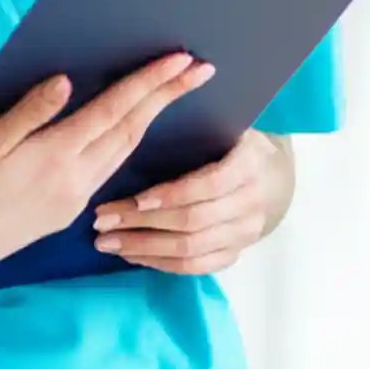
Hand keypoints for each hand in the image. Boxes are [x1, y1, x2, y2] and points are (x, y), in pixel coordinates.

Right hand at [0, 52, 216, 285]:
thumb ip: (30, 112)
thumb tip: (68, 82)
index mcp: (55, 155)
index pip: (113, 110)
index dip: (148, 83)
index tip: (179, 61)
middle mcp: (76, 178)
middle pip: (132, 130)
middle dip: (167, 97)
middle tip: (200, 70)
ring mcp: (77, 197)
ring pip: (125, 151)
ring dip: (152, 119)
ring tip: (174, 94)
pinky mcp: (70, 209)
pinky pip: (110, 169)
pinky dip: (128, 142)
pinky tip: (131, 130)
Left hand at [91, 129, 288, 274]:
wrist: (267, 176)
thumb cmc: (227, 143)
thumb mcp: (220, 125)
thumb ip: (193, 122)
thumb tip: (145, 101)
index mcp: (249, 162)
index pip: (210, 184)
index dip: (171, 194)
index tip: (134, 199)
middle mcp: (252, 201)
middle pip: (193, 221)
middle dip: (143, 224)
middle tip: (102, 221)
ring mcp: (245, 232)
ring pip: (190, 249)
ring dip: (143, 247)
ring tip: (106, 241)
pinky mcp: (234, 253)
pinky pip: (195, 267)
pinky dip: (160, 263)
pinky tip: (130, 254)